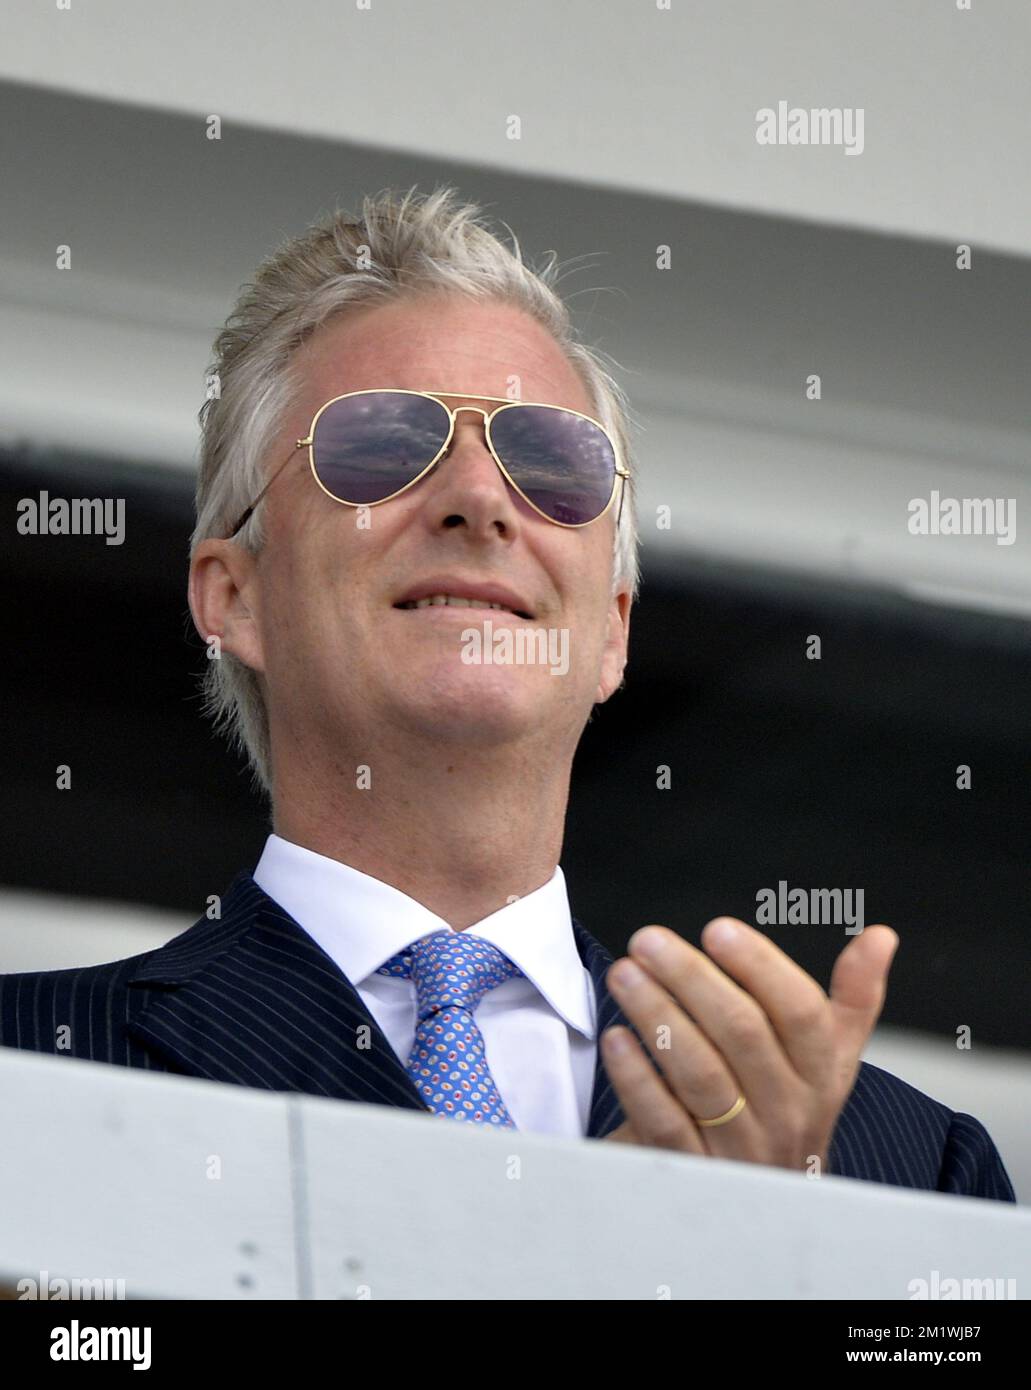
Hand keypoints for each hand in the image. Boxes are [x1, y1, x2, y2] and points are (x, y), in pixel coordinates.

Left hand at [600, 917, 898, 1173]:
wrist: (755, 1211)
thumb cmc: (785, 1113)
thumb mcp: (827, 1063)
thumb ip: (853, 998)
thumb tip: (882, 936)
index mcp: (823, 1078)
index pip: (801, 1014)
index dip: (760, 966)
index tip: (718, 929)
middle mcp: (789, 1115)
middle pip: (743, 1035)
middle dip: (691, 978)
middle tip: (649, 940)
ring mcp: (742, 1149)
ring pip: (701, 1073)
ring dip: (657, 1015)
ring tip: (625, 974)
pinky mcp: (694, 1174)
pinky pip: (664, 1121)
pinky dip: (637, 1077)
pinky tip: (616, 1038)